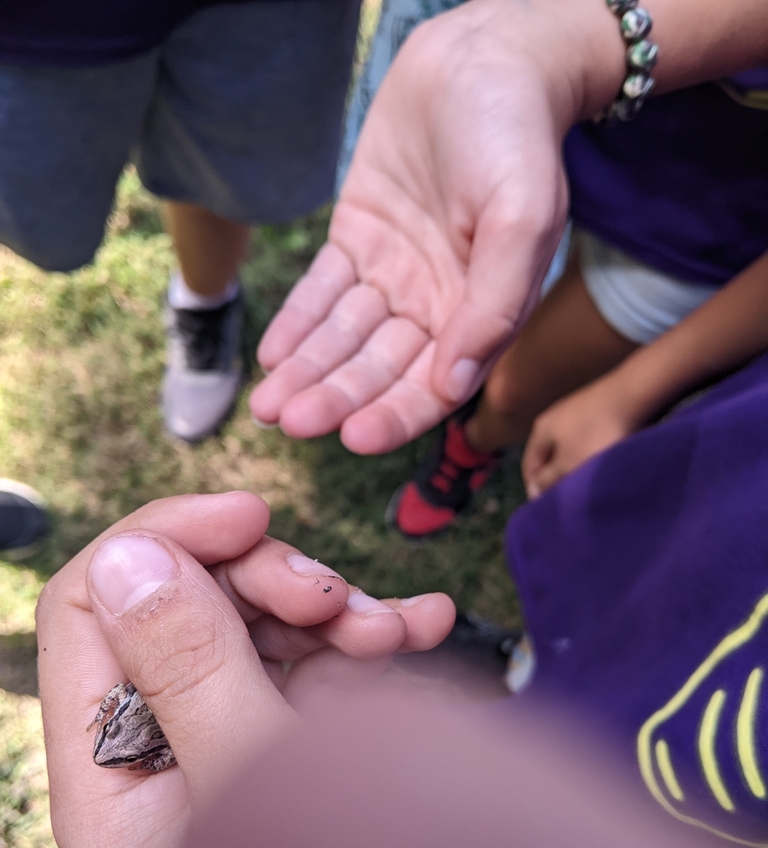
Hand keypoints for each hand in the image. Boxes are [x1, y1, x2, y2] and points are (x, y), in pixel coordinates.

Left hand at [37, 492, 453, 847]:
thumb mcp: (257, 780)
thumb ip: (187, 668)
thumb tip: (129, 556)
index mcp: (111, 768)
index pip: (90, 608)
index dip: (163, 541)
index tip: (250, 518)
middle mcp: (165, 743)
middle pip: (181, 602)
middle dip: (265, 578)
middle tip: (335, 600)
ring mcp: (236, 734)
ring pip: (256, 619)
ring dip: (331, 606)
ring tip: (397, 631)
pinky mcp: (298, 732)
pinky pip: (317, 655)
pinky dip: (369, 630)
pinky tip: (426, 621)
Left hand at [249, 0, 595, 453]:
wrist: (484, 57)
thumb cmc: (516, 137)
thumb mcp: (522, 217)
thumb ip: (495, 304)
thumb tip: (456, 384)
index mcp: (481, 311)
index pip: (435, 384)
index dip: (396, 414)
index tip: (353, 438)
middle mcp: (435, 303)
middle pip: (379, 367)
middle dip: (334, 396)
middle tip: (289, 422)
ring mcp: (394, 272)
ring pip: (344, 337)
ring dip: (307, 371)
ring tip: (267, 405)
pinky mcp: (359, 238)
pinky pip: (323, 291)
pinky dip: (298, 322)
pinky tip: (272, 355)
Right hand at [522, 383, 634, 498]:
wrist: (631, 395)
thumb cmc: (595, 434)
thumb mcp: (568, 463)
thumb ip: (549, 479)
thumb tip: (534, 490)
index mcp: (540, 431)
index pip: (529, 467)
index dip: (535, 489)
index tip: (547, 509)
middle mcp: (554, 418)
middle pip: (549, 456)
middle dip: (555, 477)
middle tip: (567, 498)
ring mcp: (577, 412)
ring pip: (569, 447)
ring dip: (574, 466)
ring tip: (586, 483)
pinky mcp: (598, 410)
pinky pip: (586, 439)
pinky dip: (589, 453)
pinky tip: (601, 461)